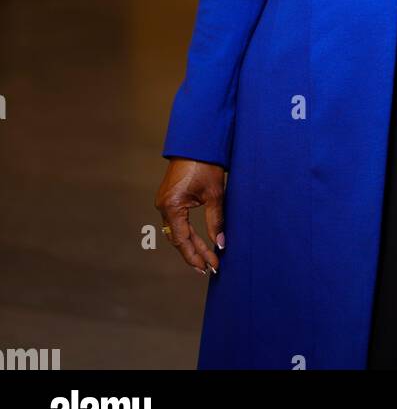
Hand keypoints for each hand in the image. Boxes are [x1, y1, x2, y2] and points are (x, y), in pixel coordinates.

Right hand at [155, 158, 224, 275]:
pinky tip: (198, 242)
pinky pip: (176, 221)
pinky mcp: (169, 197)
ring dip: (191, 244)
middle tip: (210, 267)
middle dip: (194, 253)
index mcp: (172, 206)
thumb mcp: (214, 194)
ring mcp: (164, 201)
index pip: (182, 240)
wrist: (197, 142)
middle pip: (177, 238)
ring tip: (206, 259)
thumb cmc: (206, 164)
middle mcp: (163, 206)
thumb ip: (216, 221)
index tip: (209, 266)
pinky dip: (187, 232)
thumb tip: (221, 244)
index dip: (195, 255)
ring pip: (176, 231)